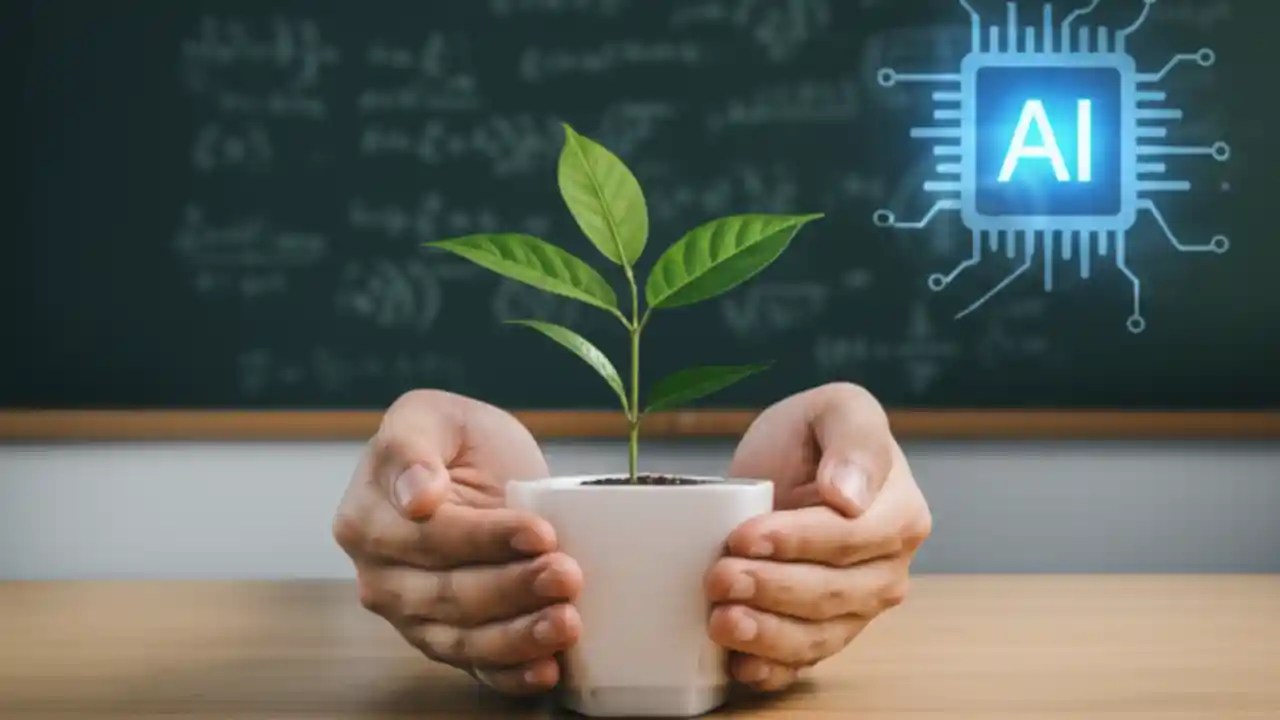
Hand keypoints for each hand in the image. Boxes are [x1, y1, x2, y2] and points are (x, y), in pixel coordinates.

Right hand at [332, 390, 583, 695]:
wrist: (479, 470)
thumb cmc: (454, 440)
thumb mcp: (433, 417)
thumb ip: (412, 447)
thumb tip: (417, 495)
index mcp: (366, 518)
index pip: (429, 537)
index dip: (485, 538)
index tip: (539, 531)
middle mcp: (381, 576)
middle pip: (447, 593)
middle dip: (513, 588)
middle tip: (567, 575)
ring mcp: (411, 615)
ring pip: (462, 637)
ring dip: (518, 636)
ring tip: (566, 621)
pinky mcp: (447, 641)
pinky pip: (475, 667)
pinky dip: (511, 675)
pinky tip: (547, 670)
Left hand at [705, 383, 931, 691]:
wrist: (780, 466)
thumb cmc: (810, 435)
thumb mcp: (834, 409)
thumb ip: (854, 439)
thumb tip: (849, 495)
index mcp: (901, 513)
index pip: (851, 538)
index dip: (798, 541)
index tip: (745, 536)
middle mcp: (887, 568)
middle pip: (833, 592)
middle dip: (772, 589)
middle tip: (719, 576)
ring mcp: (857, 607)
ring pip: (819, 635)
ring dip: (767, 635)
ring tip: (721, 621)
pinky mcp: (823, 632)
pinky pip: (804, 662)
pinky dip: (772, 670)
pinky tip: (738, 666)